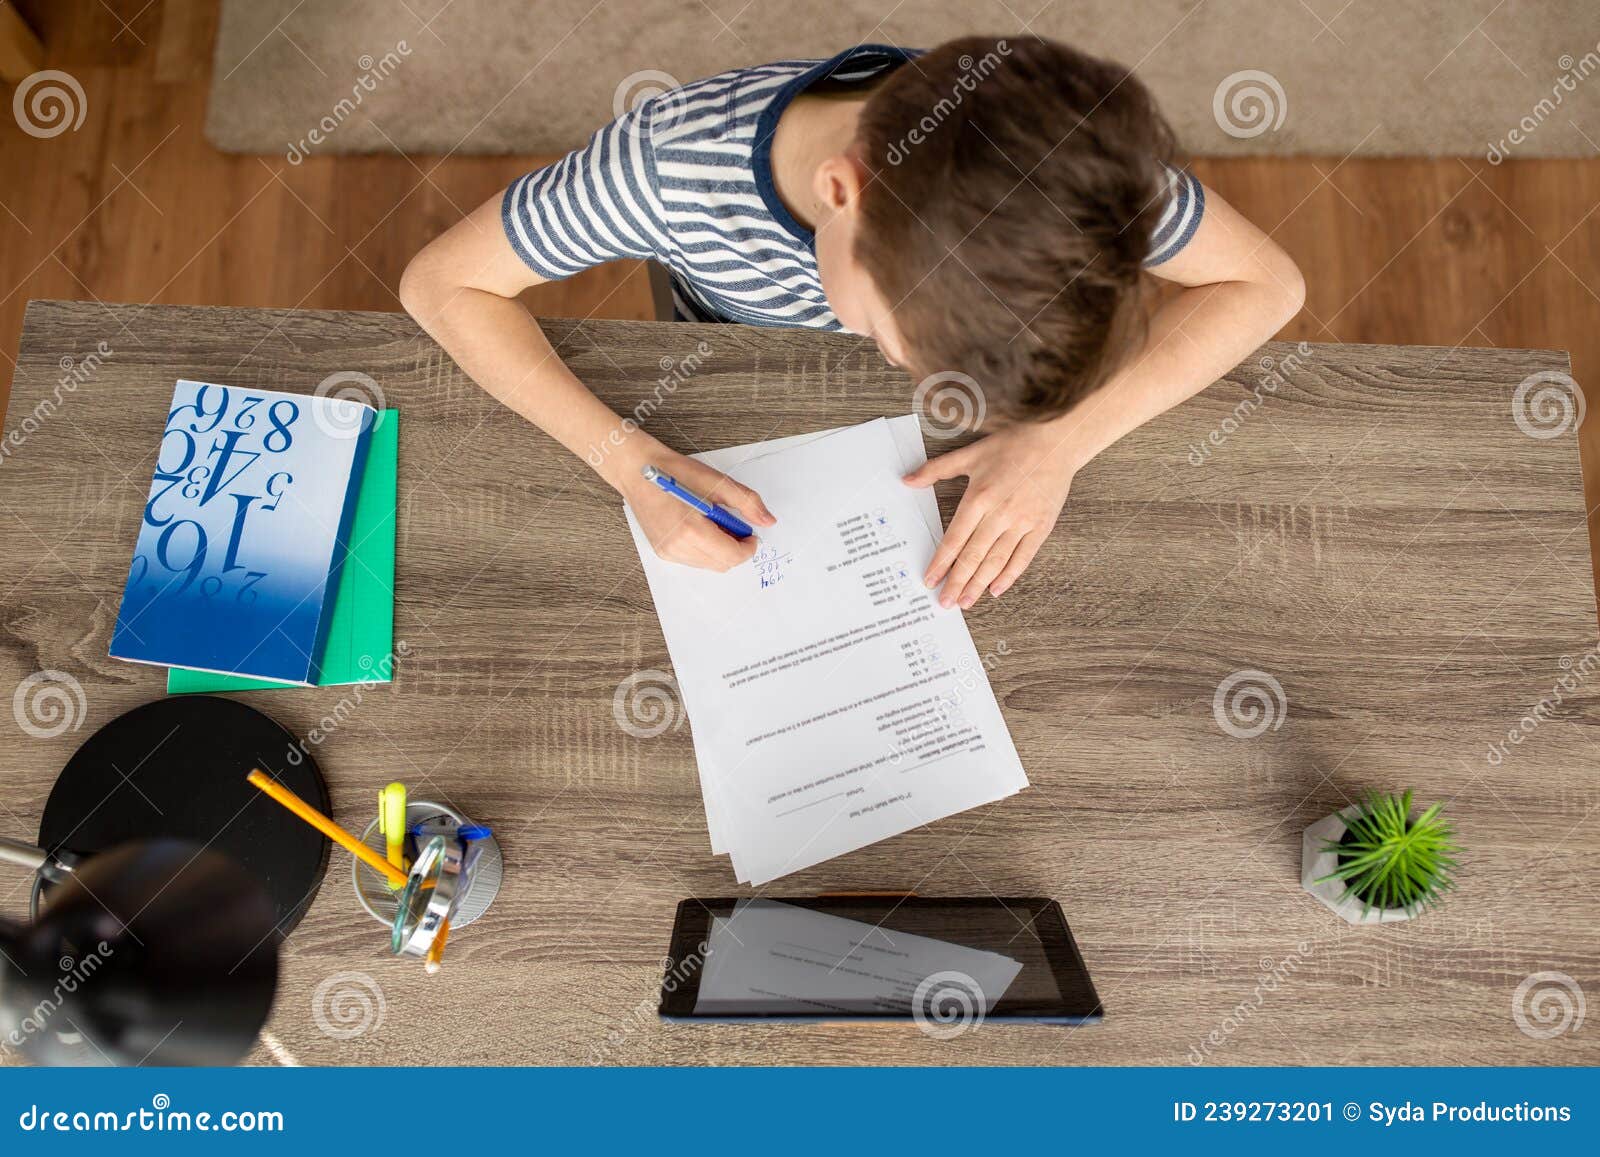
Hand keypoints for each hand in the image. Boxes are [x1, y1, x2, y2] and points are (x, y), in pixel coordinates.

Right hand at [621, 446, 775, 571]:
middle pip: (722, 564)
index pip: (732, 555)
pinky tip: (701, 528)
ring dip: (720, 551)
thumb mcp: (718, 482)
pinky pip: (694, 561)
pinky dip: (705, 550)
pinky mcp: (662, 551)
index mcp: (692, 530)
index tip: (752, 533)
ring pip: (709, 565)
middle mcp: (678, 546)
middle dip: (736, 549)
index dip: (748, 547)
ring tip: (716, 524)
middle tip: (735, 527)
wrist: (638, 470)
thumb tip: (768, 521)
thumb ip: (747, 503)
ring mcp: (668, 551)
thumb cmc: (675, 472)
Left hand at [902, 422, 1076, 606]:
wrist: (1056, 441)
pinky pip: (1023, 557)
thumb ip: (936, 470)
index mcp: (979, 497)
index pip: (954, 539)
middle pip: (973, 556)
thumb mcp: (970, 453)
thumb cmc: (1012, 445)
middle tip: (945, 603)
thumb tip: (907, 480)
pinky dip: (1009, 576)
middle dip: (957, 582)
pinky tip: (996, 589)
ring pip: (996, 561)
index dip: (941, 563)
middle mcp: (1000, 513)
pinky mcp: (1042, 526)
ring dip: (979, 584)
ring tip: (965, 602)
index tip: (930, 580)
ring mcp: (1022, 522)